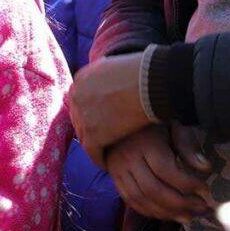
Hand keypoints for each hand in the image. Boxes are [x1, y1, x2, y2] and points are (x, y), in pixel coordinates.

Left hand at [70, 52, 154, 166]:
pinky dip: (100, 159)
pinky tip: (109, 165)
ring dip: (96, 146)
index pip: (81, 102)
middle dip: (91, 130)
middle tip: (103, 142)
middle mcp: (76, 96)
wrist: (153, 83)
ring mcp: (82, 115)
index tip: (101, 122)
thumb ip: (103, 75)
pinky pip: (93, 152)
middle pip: (80, 119)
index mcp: (81, 79)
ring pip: (85, 136)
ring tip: (108, 154)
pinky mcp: (93, 134)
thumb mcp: (114, 66)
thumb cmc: (144, 73)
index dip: (92, 113)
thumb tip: (104, 74)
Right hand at [105, 126, 212, 222]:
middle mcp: (128, 158)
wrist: (117, 122)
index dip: (188, 184)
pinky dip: (150, 212)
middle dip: (180, 203)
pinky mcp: (114, 179)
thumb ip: (188, 147)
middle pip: (153, 189)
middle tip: (201, 208)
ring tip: (188, 216)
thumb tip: (206, 169)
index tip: (206, 190)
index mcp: (145, 143)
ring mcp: (117, 170)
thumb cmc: (153, 126)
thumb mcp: (173, 129)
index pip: (166, 170)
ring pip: (141, 199)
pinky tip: (168, 214)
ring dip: (166, 212)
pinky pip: (131, 201)